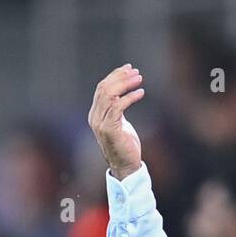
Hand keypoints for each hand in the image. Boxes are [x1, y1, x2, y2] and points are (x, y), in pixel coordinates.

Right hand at [88, 64, 144, 179]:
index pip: (101, 88)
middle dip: (121, 77)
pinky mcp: (109, 129)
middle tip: (136, 72)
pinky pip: (118, 106)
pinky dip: (130, 97)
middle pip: (104, 88)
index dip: (115, 76)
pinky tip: (140, 93)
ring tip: (140, 80)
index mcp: (95, 114)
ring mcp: (100, 124)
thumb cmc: (125, 145)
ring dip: (126, 84)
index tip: (129, 69)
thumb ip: (116, 108)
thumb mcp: (119, 123)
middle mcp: (94, 118)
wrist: (126, 167)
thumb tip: (123, 91)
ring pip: (109, 95)